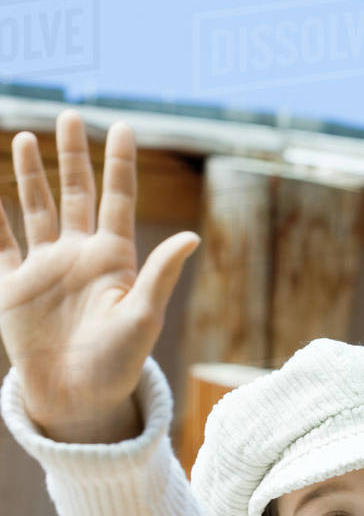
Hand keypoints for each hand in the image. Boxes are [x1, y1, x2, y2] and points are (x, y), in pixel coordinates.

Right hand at [0, 108, 199, 437]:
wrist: (78, 399)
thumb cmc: (118, 364)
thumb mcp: (143, 318)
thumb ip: (160, 274)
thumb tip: (193, 236)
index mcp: (113, 260)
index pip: (117, 201)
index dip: (120, 166)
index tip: (123, 127)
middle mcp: (79, 257)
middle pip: (76, 195)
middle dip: (73, 157)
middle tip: (69, 116)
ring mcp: (44, 270)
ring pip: (37, 210)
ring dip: (30, 176)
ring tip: (24, 137)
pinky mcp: (13, 289)